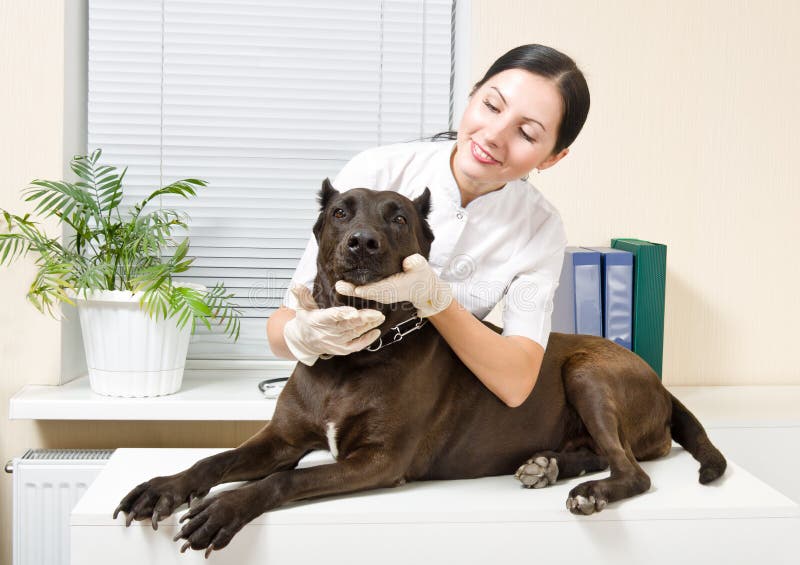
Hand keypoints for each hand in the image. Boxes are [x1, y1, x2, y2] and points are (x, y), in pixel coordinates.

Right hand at [283, 285, 384, 365]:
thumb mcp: (301, 308)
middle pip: (348, 325)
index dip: (343, 314)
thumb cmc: (306, 321)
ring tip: (380, 317)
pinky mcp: (342, 349)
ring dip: (368, 326)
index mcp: (319, 320)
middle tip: (377, 313)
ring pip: (355, 333)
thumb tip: (297, 284)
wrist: (304, 342)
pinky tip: (377, 331)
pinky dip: (367, 340)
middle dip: (363, 319)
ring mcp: (337, 342)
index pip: (332, 317)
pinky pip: (356, 345)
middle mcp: (329, 333)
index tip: (353, 311)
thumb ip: (302, 295)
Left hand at [335, 254, 451, 317]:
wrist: (424, 290)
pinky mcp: (379, 295)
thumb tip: (409, 263)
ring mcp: (383, 296)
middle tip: (339, 286)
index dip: (369, 290)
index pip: (381, 290)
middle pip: (368, 294)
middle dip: (353, 291)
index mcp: (397, 288)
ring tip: (339, 286)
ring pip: (365, 295)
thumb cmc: (421, 275)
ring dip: (351, 291)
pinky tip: (345, 286)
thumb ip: (416, 264)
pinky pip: (366, 294)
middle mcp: (388, 294)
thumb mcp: (422, 267)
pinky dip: (355, 291)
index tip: (358, 290)